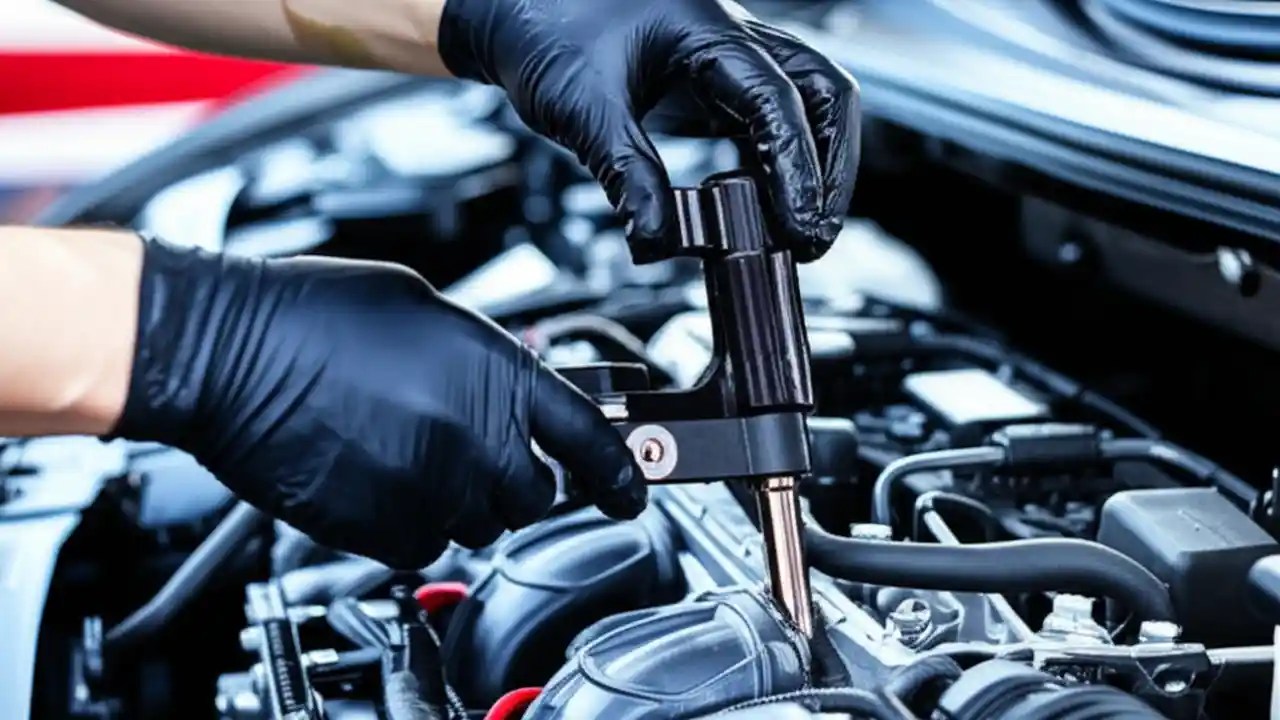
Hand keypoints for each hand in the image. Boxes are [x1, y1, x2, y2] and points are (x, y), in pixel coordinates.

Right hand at [112, 238, 645, 568]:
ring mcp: (429, 488)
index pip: (587, 440)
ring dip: (461, 501)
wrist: (228, 352)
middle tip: (477, 455)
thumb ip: (484, 363)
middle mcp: (472, 437)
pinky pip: (423, 545)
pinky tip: (380, 479)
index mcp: (495, 373)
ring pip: (478, 525)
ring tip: (410, 455)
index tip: (631, 491)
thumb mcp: (425, 310)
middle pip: (535, 495)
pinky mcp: (381, 528)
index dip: (619, 473)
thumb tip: (512, 395)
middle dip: (517, 481)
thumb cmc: (314, 315)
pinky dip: (413, 523)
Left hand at [439, 0, 859, 261]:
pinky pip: (775, 115)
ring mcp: (730, 57)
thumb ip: (626, 175)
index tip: (800, 228)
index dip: (798, 170)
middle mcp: (733, 38)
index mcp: (707, 32)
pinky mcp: (717, 80)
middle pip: (823, 93)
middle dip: (831, 168)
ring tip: (803, 226)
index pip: (778, 101)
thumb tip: (659, 243)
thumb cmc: (545, 31)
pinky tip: (768, 202)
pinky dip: (785, 158)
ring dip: (818, 163)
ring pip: (811, 100)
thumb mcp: (582, 109)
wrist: (516, 8)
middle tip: (814, 235)